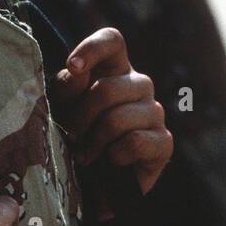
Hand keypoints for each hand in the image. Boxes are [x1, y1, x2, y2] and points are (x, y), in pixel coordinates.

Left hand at [50, 27, 172, 195]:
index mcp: (113, 69)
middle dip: (80, 116)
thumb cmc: (74, 137)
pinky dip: (114, 156)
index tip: (72, 67)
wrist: (90, 184)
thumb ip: (68, 87)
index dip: (92, 48)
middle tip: (70, 136)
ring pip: (119, 117)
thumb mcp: (61, 109)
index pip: (112, 40)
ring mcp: (154, 112)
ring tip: (84, 155)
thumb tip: (76, 70)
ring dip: (94, 141)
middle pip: (108, 86)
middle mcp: (138, 85)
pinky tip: (110, 162)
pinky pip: (136, 142)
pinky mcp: (163, 142)